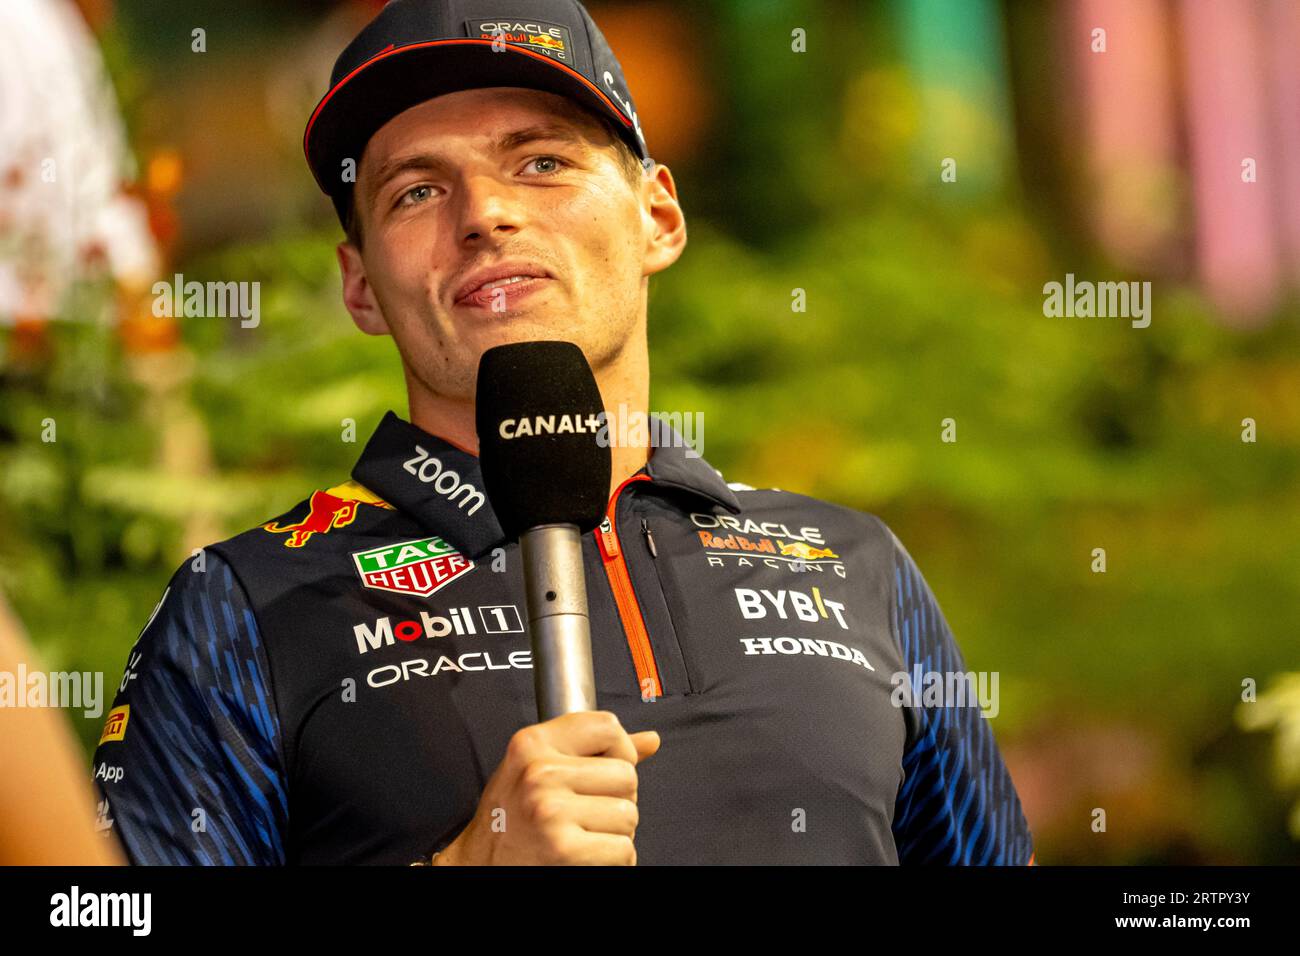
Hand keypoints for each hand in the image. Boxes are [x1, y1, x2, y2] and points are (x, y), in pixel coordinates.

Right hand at [434, 710, 659, 864]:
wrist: (478, 866)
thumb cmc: (510, 819)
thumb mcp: (538, 770)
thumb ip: (594, 751)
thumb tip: (650, 741)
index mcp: (532, 744)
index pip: (607, 726)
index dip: (619, 751)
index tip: (604, 769)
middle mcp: (539, 773)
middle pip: (626, 774)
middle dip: (616, 798)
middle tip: (585, 812)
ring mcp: (551, 811)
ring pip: (629, 815)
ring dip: (615, 832)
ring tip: (581, 834)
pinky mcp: (564, 849)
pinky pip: (624, 850)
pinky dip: (613, 859)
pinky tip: (585, 855)